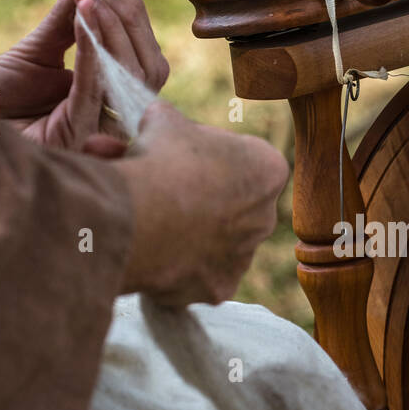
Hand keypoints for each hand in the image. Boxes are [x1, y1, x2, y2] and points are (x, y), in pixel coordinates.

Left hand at [0, 0, 169, 148]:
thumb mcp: (38, 47)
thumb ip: (68, 15)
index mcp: (110, 96)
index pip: (140, 52)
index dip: (131, 11)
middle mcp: (112, 114)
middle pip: (147, 66)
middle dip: (128, 16)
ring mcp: (98, 127)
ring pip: (128, 76)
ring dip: (112, 27)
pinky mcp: (77, 134)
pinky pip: (93, 86)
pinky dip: (91, 47)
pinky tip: (84, 16)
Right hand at [116, 102, 289, 305]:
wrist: (141, 216)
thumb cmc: (161, 159)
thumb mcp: (164, 120)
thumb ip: (172, 123)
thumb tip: (159, 122)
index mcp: (266, 169)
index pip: (240, 157)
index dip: (204, 152)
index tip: (176, 152)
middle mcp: (266, 217)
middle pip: (228, 203)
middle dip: (195, 194)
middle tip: (153, 184)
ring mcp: (243, 258)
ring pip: (211, 242)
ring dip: (182, 230)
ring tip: (141, 217)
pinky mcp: (218, 289)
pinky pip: (194, 275)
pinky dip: (172, 265)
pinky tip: (145, 250)